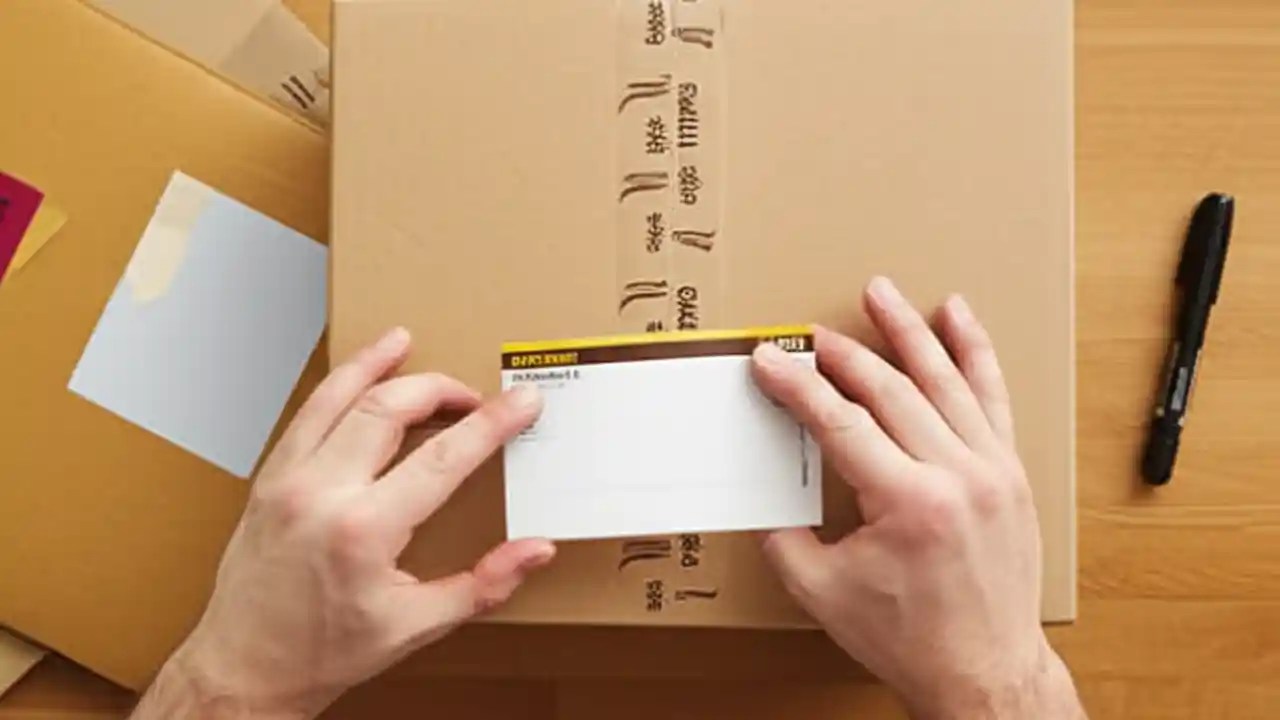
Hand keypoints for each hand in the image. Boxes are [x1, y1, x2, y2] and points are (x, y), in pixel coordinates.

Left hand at [133, 328, 554, 719]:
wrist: (244, 670)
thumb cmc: (325, 653)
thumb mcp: (415, 627)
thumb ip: (484, 584)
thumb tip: (536, 550)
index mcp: (364, 532)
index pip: (444, 457)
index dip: (491, 423)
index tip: (522, 402)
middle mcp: (321, 494)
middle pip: (389, 409)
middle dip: (440, 389)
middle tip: (474, 395)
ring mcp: (287, 481)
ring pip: (338, 397)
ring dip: (377, 365)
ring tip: (404, 342)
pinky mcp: (268, 480)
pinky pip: (305, 416)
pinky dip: (334, 385)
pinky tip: (355, 374)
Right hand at [751, 278, 1082, 718]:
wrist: (984, 670)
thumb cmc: (910, 639)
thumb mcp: (821, 592)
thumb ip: (784, 537)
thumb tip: (768, 493)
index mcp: (908, 504)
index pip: (841, 422)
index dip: (798, 386)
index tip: (771, 361)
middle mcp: (957, 477)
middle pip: (890, 390)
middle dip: (843, 354)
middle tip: (812, 335)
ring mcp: (991, 470)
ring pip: (945, 380)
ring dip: (909, 332)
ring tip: (882, 293)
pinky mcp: (1010, 472)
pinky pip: (992, 398)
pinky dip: (975, 353)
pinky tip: (959, 318)